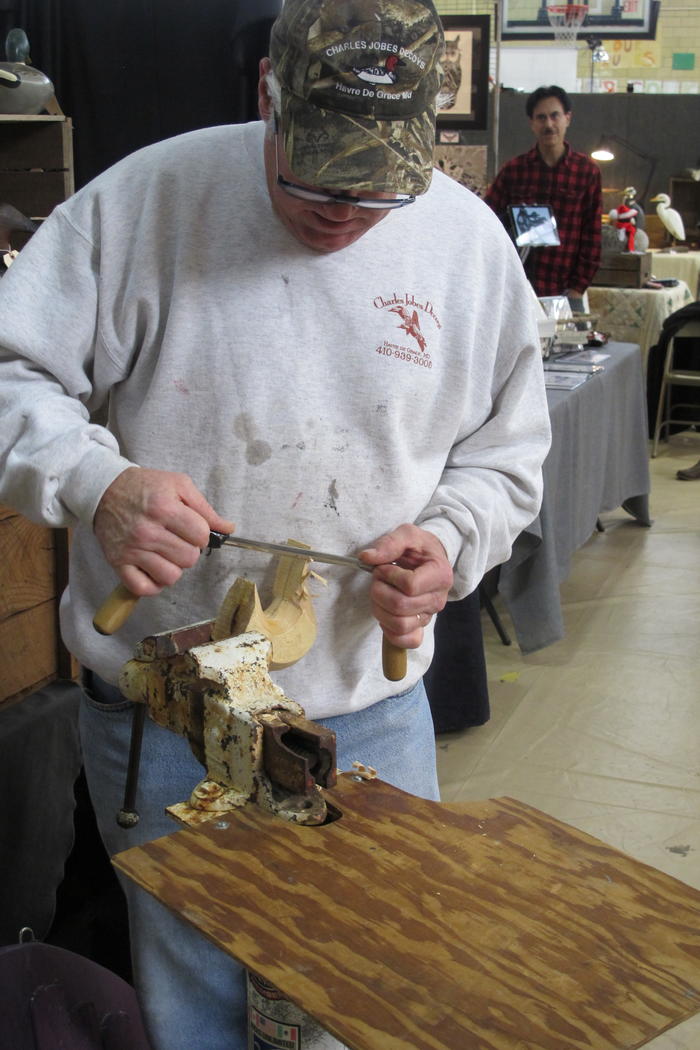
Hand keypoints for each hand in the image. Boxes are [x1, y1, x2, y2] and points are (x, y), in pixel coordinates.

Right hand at [93, 467, 234, 595]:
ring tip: (166, 553)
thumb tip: (228, 528)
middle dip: (189, 550)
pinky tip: (155, 568)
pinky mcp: (118, 563)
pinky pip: (144, 588)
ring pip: (170, 577)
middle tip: (178, 539)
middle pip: (188, 558)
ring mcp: (131, 550)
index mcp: (163, 508)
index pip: (201, 536)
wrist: (104, 490)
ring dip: (174, 567)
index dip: (201, 533)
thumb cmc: (144, 487)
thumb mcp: (178, 485)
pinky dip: (154, 584)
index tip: (192, 528)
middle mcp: (147, 531)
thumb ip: (205, 508)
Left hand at [359, 524, 452, 648]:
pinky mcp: (420, 627)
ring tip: (380, 594)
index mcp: (440, 575)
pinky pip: (407, 641)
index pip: (410, 586)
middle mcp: (438, 599)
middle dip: (380, 591)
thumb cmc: (420, 548)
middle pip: (400, 606)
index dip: (389, 576)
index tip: (383, 567)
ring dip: (380, 609)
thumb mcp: (407, 534)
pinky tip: (385, 613)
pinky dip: (390, 631)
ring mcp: (429, 615)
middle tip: (378, 579)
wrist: (431, 559)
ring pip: (399, 625)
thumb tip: (366, 557)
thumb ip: (389, 543)